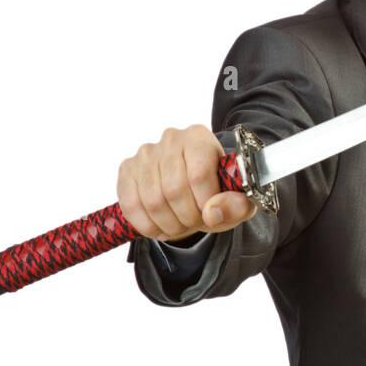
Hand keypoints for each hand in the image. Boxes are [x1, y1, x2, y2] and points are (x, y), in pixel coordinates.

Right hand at [117, 125, 256, 240]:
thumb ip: (236, 205)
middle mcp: (171, 139)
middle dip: (187, 217)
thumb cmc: (218, 192)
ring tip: (180, 225)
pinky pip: (130, 205)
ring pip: (152, 201)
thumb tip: (212, 213)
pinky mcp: (127, 169)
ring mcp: (145, 154)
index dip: (205, 203)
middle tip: (195, 222)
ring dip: (168, 224)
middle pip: (174, 189)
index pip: (198, 175)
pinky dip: (146, 225)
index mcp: (199, 138)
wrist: (194, 189)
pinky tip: (159, 227)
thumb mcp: (238, 200)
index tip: (211, 214)